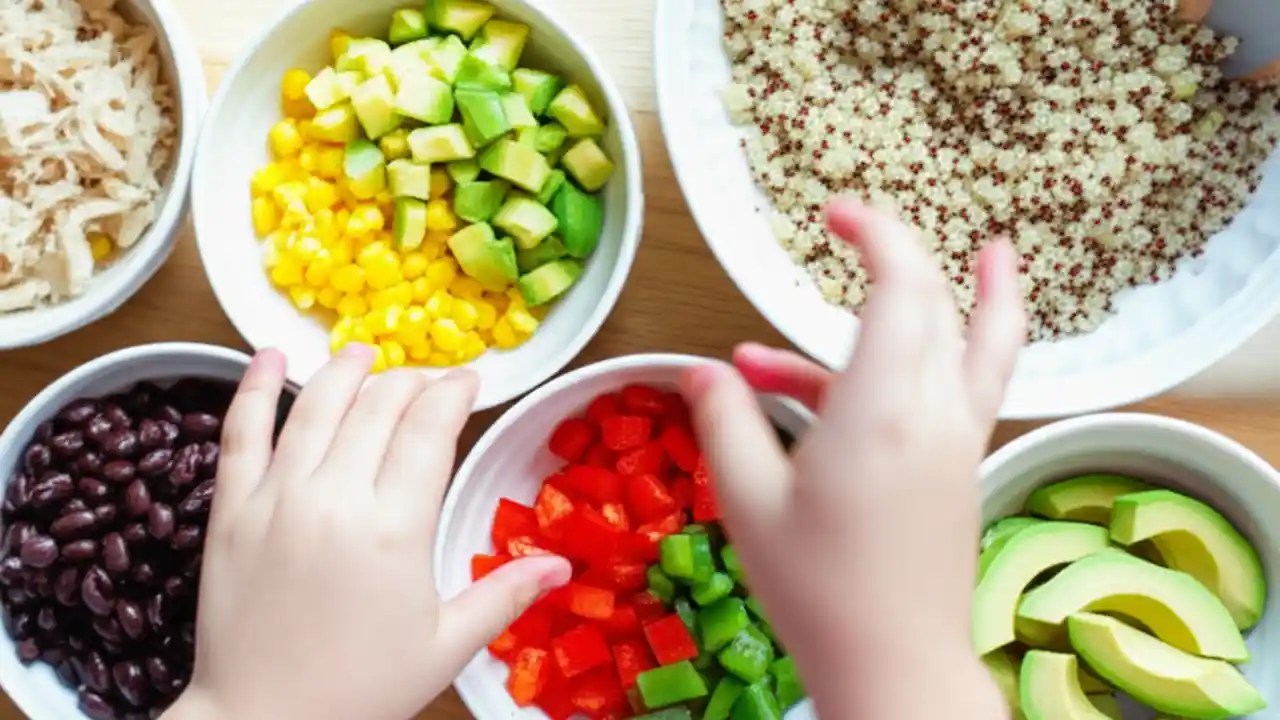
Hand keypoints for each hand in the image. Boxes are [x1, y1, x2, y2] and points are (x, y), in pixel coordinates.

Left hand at [164, 346, 570, 719]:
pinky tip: (269, 355)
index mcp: (396, 528)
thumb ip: (504, 595)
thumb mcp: (445, 646)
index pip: (429, 428)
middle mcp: (336, 498)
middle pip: (379, 407)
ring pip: (315, 406)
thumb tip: (562, 565)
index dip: (453, 393)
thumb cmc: (360, 690)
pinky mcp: (231, 510)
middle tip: (430, 381)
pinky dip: (252, 387)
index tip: (469, 382)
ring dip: (345, 371)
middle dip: (412, 380)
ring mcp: (277, 498)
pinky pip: (240, 432)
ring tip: (364, 354)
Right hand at [681, 200, 1023, 718]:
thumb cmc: (817, 589)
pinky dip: (944, 356)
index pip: (901, 285)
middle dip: (902, 253)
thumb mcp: (748, 500)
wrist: (894, 666)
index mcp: (881, 407)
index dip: (877, 232)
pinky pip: (967, 387)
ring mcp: (958, 440)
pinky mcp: (961, 467)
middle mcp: (934, 411)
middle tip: (857, 226)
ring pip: (981, 343)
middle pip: (939, 302)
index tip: (836, 212)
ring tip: (961, 259)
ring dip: (980, 293)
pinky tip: (859, 374)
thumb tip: (701, 371)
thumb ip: (725, 421)